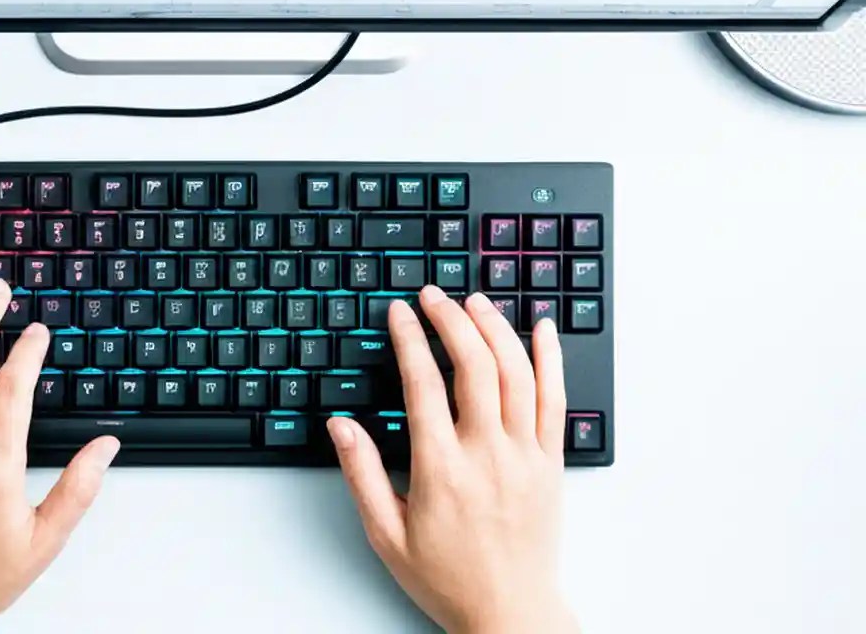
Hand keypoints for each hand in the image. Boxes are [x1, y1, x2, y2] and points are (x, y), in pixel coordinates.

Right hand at [327, 286, 577, 633]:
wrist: (511, 612)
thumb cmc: (448, 578)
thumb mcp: (386, 534)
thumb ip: (362, 474)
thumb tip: (341, 426)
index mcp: (442, 470)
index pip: (423, 384)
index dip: (409, 339)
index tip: (399, 313)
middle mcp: (487, 455)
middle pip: (473, 366)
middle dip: (450, 319)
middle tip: (433, 296)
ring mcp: (525, 456)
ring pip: (516, 373)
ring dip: (495, 328)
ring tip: (475, 301)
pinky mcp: (551, 462)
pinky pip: (556, 399)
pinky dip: (550, 358)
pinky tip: (541, 329)